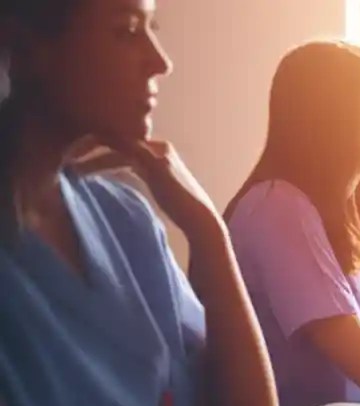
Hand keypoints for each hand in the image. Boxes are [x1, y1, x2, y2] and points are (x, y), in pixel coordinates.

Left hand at [76, 138, 219, 233]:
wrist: (200, 218)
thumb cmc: (181, 208)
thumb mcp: (157, 184)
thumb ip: (142, 172)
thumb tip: (118, 171)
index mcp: (158, 149)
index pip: (121, 139)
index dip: (96, 144)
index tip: (74, 155)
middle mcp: (158, 145)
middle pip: (115, 136)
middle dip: (88, 143)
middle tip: (63, 153)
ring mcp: (158, 152)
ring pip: (115, 144)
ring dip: (88, 152)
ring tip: (67, 163)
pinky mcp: (156, 162)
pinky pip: (120, 155)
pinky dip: (98, 162)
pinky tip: (82, 171)